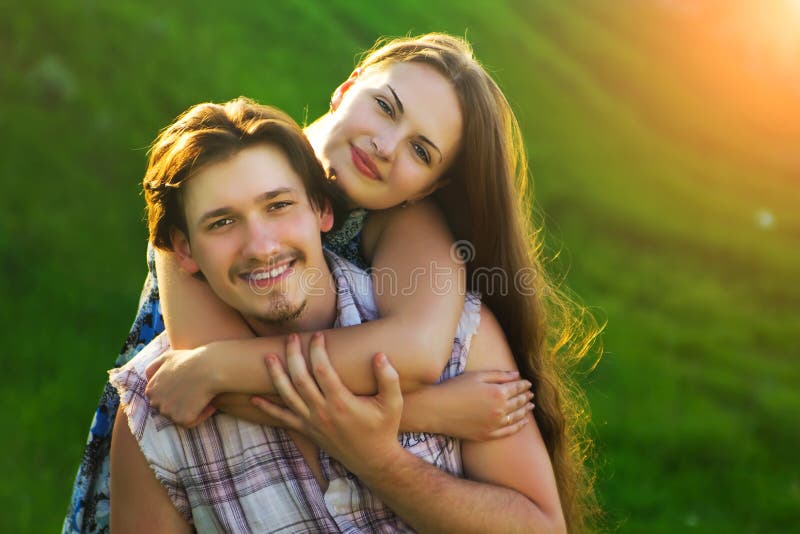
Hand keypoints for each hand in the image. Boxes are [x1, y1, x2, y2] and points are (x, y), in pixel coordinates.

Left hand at [144, 347, 216, 426]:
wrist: (208, 368)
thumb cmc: (190, 359)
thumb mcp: (167, 357)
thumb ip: (153, 367)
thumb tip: (147, 378)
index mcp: (150, 390)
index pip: (161, 398)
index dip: (176, 393)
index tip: (189, 387)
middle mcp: (155, 403)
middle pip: (168, 409)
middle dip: (181, 403)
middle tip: (197, 394)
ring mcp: (167, 412)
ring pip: (179, 416)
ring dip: (192, 410)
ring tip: (205, 399)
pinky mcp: (181, 419)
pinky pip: (192, 422)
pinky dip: (201, 415)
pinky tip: (211, 406)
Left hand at [251, 332, 404, 475]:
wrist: (373, 460)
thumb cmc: (383, 429)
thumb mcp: (393, 404)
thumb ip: (389, 378)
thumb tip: (379, 355)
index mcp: (341, 402)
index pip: (321, 369)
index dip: (317, 349)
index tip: (319, 335)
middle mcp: (322, 411)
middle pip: (299, 378)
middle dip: (292, 355)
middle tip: (290, 338)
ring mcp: (312, 422)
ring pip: (287, 396)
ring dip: (276, 375)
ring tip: (268, 357)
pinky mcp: (307, 431)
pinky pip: (283, 419)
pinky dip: (268, 408)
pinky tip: (254, 399)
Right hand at [422, 371, 532, 440]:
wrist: (437, 410)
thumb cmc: (454, 388)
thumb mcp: (476, 376)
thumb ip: (499, 375)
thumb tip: (517, 375)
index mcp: (498, 393)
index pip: (517, 388)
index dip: (524, 385)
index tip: (528, 383)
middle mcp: (500, 410)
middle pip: (519, 402)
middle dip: (526, 397)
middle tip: (531, 394)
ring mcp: (494, 424)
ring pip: (517, 417)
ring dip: (525, 411)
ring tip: (530, 406)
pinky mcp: (487, 435)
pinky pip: (509, 432)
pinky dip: (518, 426)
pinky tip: (523, 422)